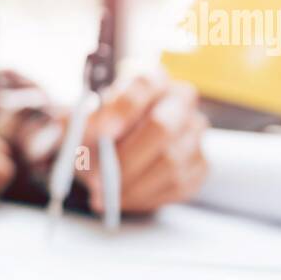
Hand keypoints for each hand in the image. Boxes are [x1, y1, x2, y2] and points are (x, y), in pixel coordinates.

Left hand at [81, 70, 208, 214]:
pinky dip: (146, 197)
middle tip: (98, 180)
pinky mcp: (200, 164)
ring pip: (171, 162)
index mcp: (151, 80)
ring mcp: (195, 132)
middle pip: (162, 127)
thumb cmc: (98, 133)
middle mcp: (180, 100)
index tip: (101, 134)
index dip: (122, 110)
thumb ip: (80, 125)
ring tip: (105, 195)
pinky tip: (124, 199)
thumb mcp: (80, 124)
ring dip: (132, 185)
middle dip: (126, 159)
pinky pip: (178, 186)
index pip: (143, 85)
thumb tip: (93, 132)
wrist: (111, 154)